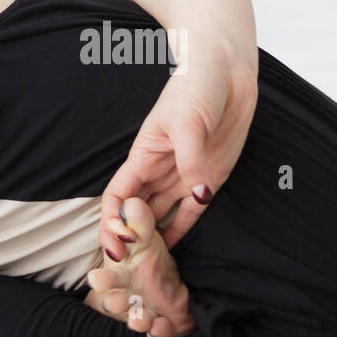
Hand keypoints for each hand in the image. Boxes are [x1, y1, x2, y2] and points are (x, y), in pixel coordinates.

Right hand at [100, 45, 257, 261]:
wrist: (225, 69)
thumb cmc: (195, 86)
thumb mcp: (187, 122)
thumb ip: (190, 161)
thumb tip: (197, 197)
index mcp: (142, 157)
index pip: (117, 197)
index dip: (111, 223)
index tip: (114, 246)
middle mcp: (159, 171)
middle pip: (135, 212)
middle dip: (129, 238)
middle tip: (129, 267)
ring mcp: (183, 176)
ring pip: (160, 215)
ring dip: (153, 238)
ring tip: (148, 266)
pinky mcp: (208, 176)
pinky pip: (192, 210)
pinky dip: (182, 229)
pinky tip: (173, 250)